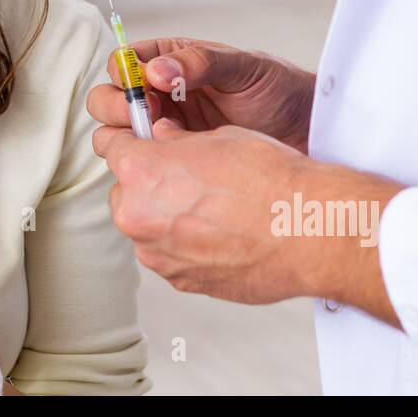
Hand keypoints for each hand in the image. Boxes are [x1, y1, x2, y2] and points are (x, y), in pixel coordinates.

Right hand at [86, 37, 315, 152]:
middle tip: (144, 118)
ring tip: (163, 140)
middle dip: (117, 108)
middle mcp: (160, 94)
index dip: (124, 76)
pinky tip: (178, 162)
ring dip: (129, 138)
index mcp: (170, 60)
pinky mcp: (175, 160)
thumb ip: (200, 64)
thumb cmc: (280, 91)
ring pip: (118, 134)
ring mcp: (165, 128)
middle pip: (108, 99)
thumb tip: (156, 70)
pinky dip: (150, 163)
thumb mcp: (243, 69)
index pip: (123, 63)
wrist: (307, 133)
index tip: (145, 90)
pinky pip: (145, 163)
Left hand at [91, 118, 404, 324]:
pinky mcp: (178, 279)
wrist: (306, 231)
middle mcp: (137, 214)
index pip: (111, 144)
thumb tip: (162, 138)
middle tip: (183, 175)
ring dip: (163, 215)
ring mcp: (157, 253)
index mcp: (141, 170)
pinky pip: (168, 253)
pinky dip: (183, 243)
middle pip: (123, 189)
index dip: (130, 139)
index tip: (140, 140)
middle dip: (145, 181)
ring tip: (209, 207)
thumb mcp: (218, 137)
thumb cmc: (270, 180)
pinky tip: (218, 232)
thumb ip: (176, 140)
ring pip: (144, 225)